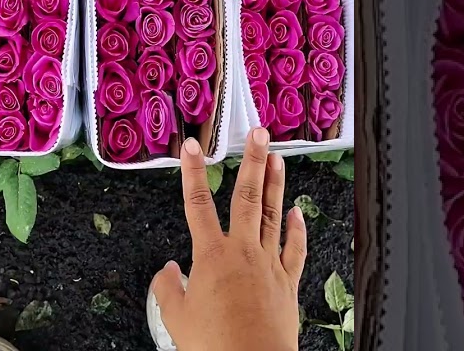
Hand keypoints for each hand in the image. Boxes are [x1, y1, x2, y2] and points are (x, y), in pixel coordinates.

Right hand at [152, 128, 306, 350]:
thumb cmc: (215, 344)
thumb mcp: (175, 317)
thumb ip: (166, 288)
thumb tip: (167, 270)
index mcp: (211, 256)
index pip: (197, 203)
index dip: (193, 171)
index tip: (192, 146)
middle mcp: (242, 252)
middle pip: (246, 197)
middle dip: (252, 161)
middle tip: (258, 133)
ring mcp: (268, 263)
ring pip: (271, 214)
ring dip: (274, 184)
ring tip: (277, 157)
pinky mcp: (287, 281)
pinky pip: (294, 248)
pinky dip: (297, 228)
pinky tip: (297, 212)